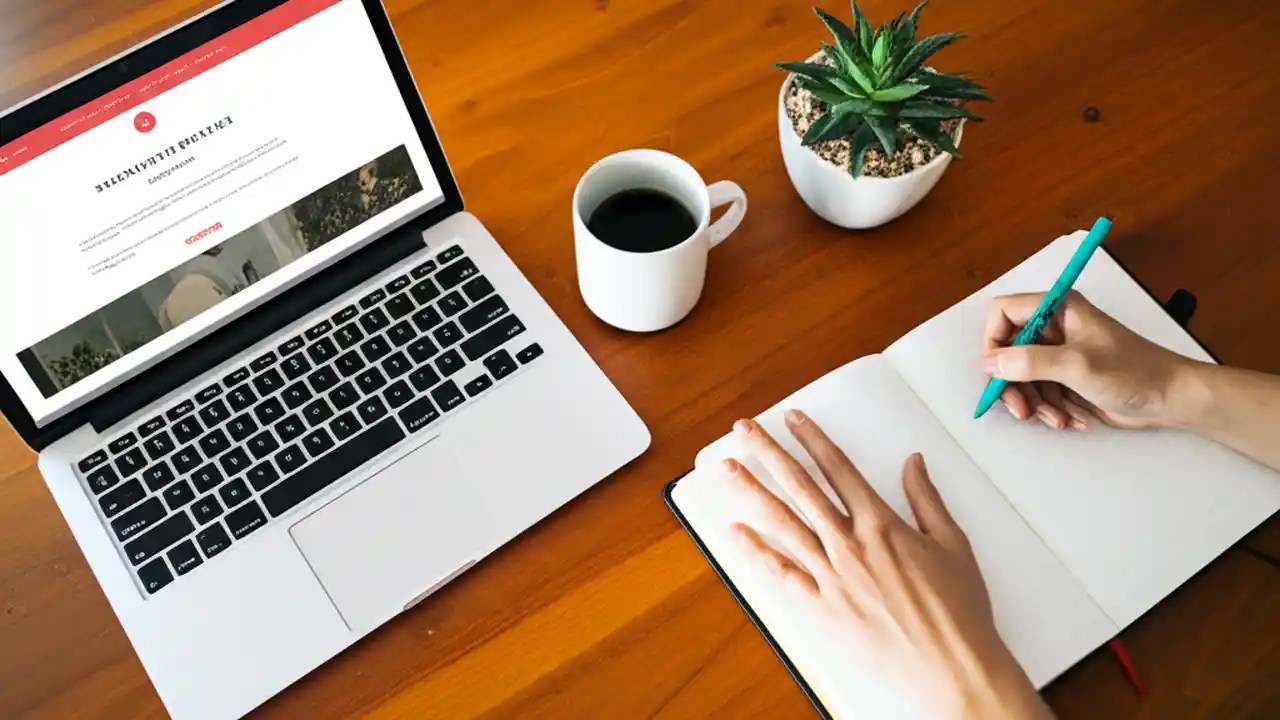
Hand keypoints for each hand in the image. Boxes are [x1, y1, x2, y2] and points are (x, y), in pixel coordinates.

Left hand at [721, 412, 1049, 719]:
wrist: (952, 668)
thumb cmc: (958, 612)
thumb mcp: (953, 545)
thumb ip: (927, 499)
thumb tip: (914, 462)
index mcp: (882, 524)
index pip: (838, 468)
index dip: (813, 439)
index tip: (793, 418)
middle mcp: (850, 544)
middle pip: (800, 487)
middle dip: (769, 453)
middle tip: (743, 429)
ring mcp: (830, 576)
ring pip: (782, 522)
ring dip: (751, 491)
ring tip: (727, 467)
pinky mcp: (819, 608)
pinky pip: (780, 573)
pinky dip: (755, 551)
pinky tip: (735, 531)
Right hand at [980, 291, 1200, 429]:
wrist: (1171, 398)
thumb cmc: (1135, 373)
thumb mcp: (1076, 366)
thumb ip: (1028, 362)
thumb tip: (989, 363)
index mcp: (1057, 309)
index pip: (1003, 313)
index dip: (993, 342)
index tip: (997, 372)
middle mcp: (1055, 327)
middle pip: (1007, 350)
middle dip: (1012, 383)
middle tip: (1020, 408)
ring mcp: (1060, 353)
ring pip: (1020, 376)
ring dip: (1033, 401)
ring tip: (1056, 417)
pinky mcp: (1066, 377)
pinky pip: (1039, 392)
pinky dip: (1048, 408)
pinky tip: (1069, 417)